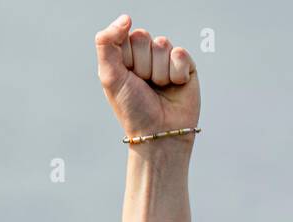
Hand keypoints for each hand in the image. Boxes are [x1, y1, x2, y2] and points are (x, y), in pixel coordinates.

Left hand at [95, 14, 199, 140]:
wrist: (159, 133)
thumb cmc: (132, 108)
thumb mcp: (110, 77)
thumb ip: (107, 43)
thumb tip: (125, 17)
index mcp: (124, 58)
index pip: (125, 36)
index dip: (125, 59)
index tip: (126, 79)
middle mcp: (145, 56)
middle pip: (143, 37)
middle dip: (141, 65)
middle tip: (143, 85)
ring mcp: (166, 60)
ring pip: (162, 45)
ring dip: (158, 72)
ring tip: (158, 89)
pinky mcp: (185, 65)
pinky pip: (180, 53)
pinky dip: (175, 73)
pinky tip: (174, 87)